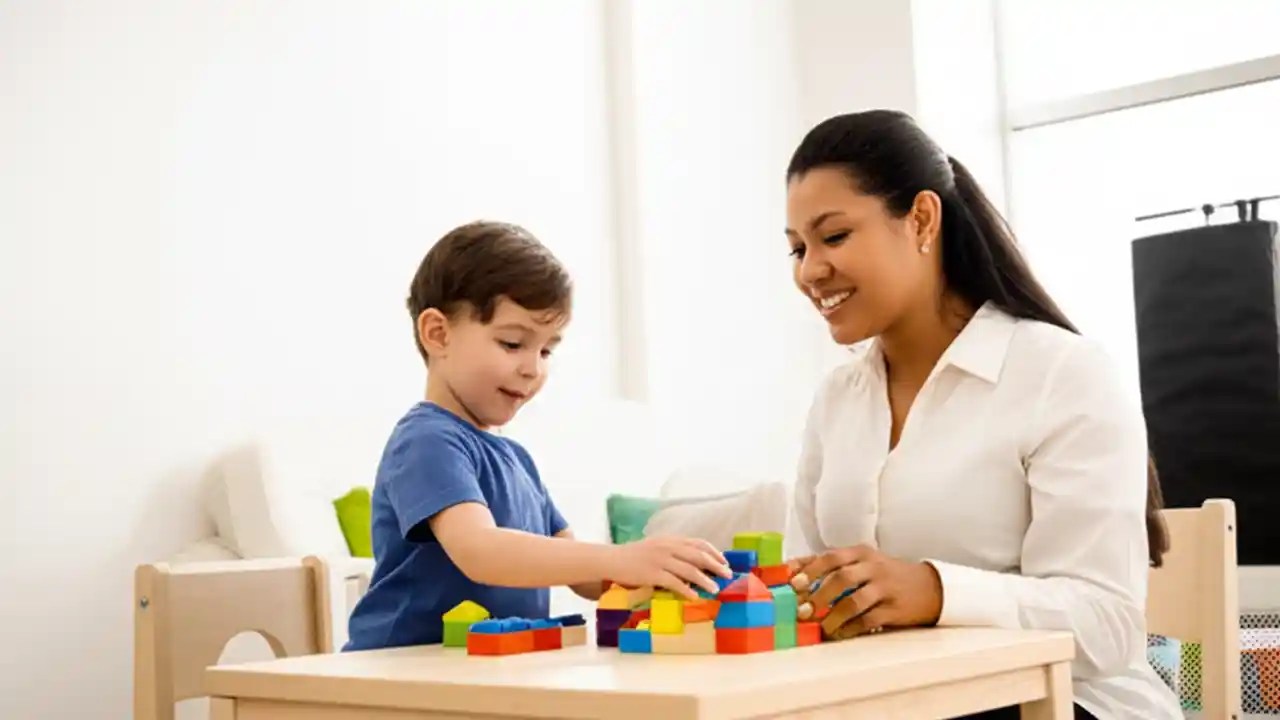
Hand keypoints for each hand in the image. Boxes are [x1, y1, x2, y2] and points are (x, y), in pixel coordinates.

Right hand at [606, 536, 731, 599]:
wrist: (611, 559)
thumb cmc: (633, 556)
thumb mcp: (655, 547)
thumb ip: (672, 552)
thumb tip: (693, 564)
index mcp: (670, 540)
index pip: (698, 543)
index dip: (714, 552)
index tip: (724, 561)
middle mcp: (667, 547)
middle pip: (698, 555)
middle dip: (716, 565)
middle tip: (727, 574)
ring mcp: (660, 560)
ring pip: (690, 570)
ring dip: (705, 580)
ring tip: (715, 588)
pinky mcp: (653, 573)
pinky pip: (675, 583)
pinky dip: (687, 590)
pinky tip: (695, 597)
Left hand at [786, 544, 942, 639]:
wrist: (929, 587)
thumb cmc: (885, 574)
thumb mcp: (862, 562)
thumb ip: (830, 565)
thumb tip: (790, 572)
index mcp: (861, 553)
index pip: (831, 557)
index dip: (809, 569)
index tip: (791, 583)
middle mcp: (873, 567)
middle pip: (841, 577)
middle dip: (818, 595)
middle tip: (802, 610)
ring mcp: (884, 588)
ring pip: (854, 601)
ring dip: (833, 617)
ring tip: (821, 627)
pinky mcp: (894, 610)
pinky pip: (868, 620)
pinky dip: (850, 629)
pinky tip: (840, 634)